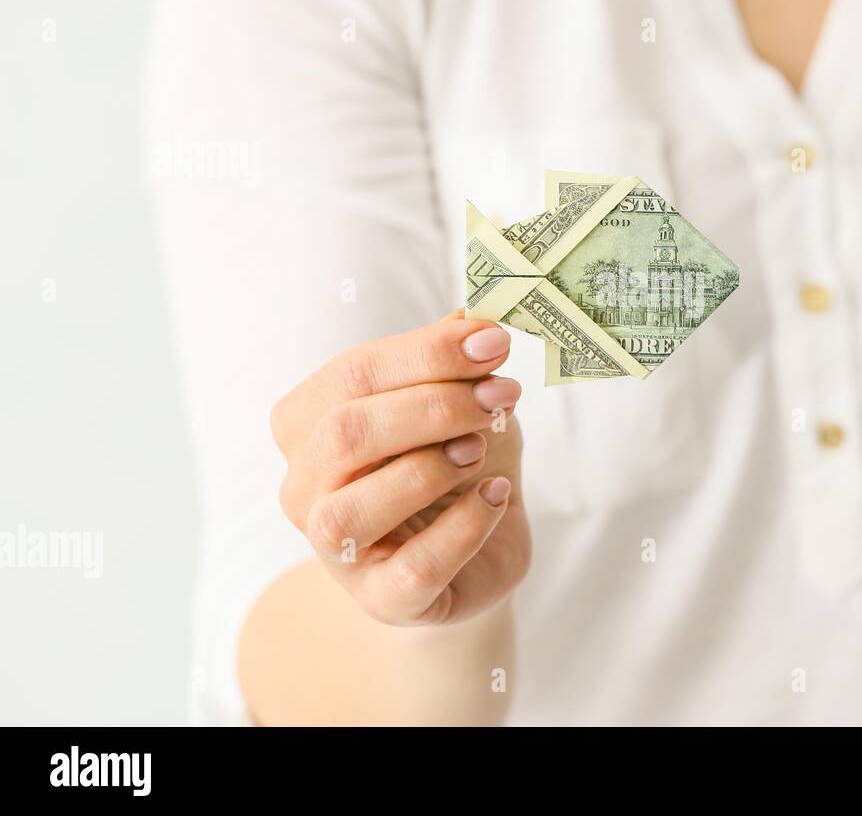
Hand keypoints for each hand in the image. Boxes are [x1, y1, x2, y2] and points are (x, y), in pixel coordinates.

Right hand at [270, 310, 529, 625]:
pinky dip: (464, 526)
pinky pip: (413, 566)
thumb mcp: (459, 401)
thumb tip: (474, 317)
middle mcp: (303, 489)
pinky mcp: (382, 600)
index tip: (492, 342)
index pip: (352, 374)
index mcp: (308, 424)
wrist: (478, 554)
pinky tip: (495, 496)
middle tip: (501, 394)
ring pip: (355, 508)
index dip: (426, 353)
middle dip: (434, 406)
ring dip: (432, 467)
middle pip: (347, 433)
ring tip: (483, 447)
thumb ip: (455, 359)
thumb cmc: (456, 465)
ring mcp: (336, 552)